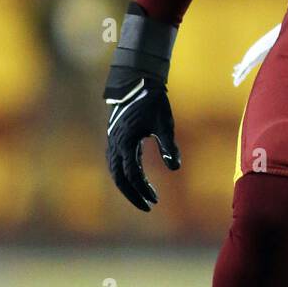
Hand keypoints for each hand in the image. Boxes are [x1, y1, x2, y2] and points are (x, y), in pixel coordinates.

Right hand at [105, 76, 180, 211]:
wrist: (137, 80)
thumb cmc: (153, 101)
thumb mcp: (164, 123)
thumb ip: (168, 146)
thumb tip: (175, 168)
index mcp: (125, 142)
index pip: (132, 175)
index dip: (142, 190)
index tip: (155, 201)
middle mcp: (115, 143)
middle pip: (119, 177)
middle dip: (132, 194)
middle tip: (148, 206)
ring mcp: (113, 140)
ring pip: (115, 170)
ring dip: (127, 185)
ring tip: (142, 195)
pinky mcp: (115, 137)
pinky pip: (115, 161)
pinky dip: (123, 173)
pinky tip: (136, 177)